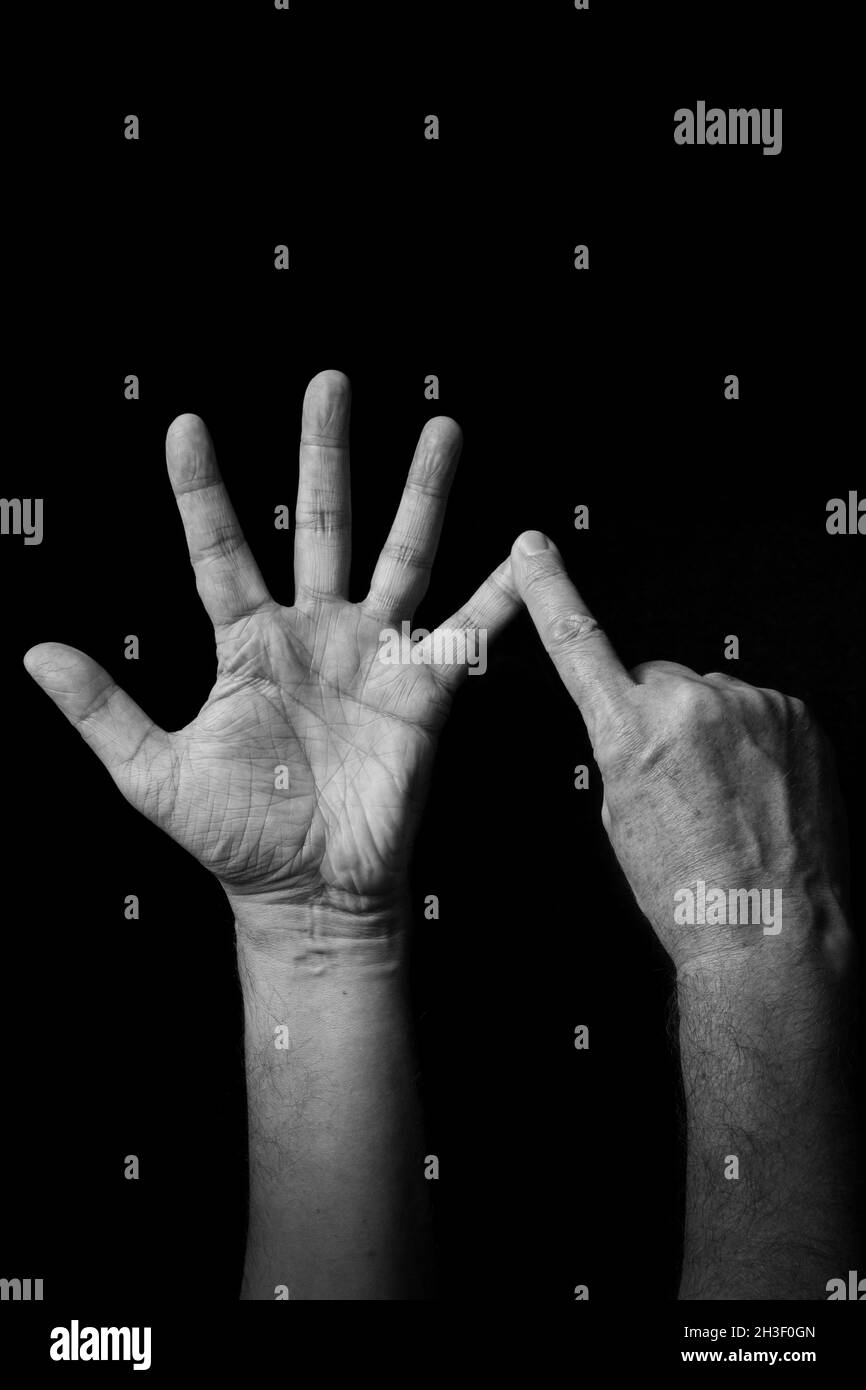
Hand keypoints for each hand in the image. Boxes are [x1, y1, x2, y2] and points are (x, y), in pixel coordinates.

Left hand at [24, 371, 518, 933]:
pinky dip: (497, 598)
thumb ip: (102, 708)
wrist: (307, 893)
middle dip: (324, 453)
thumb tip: (35, 651)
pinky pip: (466, 634)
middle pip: (319, 522)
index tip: (184, 426)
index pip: (219, 549)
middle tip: (329, 382)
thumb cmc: (234, 837)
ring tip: (441, 427)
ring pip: (401, 553)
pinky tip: (526, 553)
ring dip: (422, 492)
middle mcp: (314, 633)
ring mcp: (373, 655)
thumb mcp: (152, 773)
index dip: (202, 490)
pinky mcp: (422, 692)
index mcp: (247, 644)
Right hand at [509, 531, 851, 979]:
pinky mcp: (796, 714)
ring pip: (711, 696)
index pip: (578, 642)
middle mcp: (694, 705)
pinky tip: (756, 789)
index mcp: (633, 731)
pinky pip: (757, 710)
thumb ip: (622, 749)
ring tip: (726, 795)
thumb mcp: (621, 818)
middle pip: (656, 678)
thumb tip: (639, 726)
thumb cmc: (689, 891)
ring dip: (711, 730)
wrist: (770, 927)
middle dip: (657, 714)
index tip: (533, 548)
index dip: (549, 589)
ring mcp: (753, 706)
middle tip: (678, 779)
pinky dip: (752, 740)